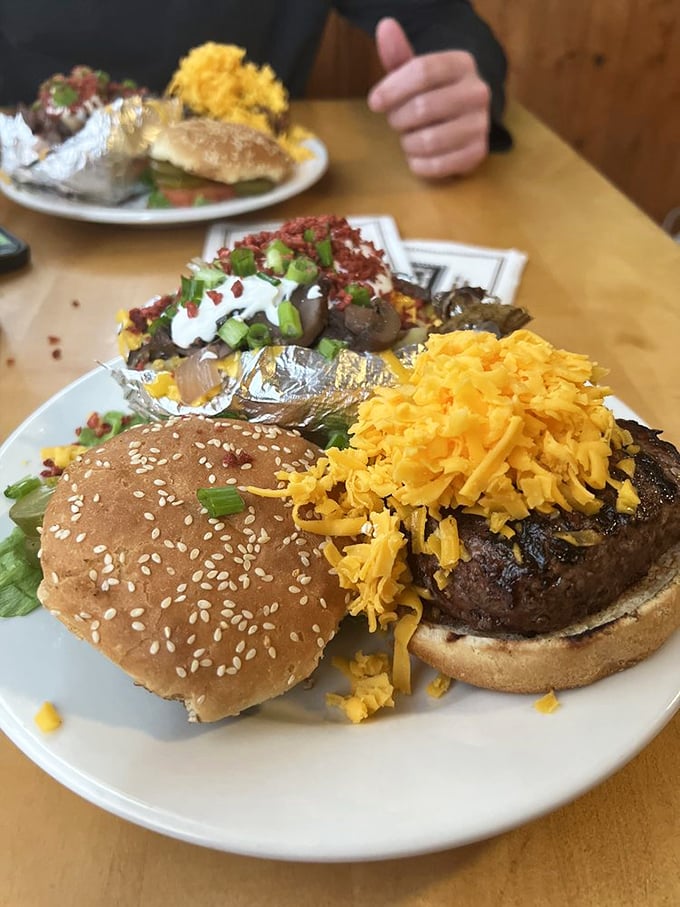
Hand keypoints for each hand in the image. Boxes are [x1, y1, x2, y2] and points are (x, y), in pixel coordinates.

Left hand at [367, 17, 490, 177]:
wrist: (463, 118)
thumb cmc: (432, 93)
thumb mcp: (415, 71)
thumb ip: (399, 54)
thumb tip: (385, 26)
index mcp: (461, 63)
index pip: (422, 71)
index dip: (392, 88)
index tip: (374, 102)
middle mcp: (477, 91)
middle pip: (423, 108)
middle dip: (398, 119)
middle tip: (396, 121)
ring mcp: (481, 124)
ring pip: (429, 140)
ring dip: (408, 143)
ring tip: (409, 138)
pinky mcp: (478, 152)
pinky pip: (438, 165)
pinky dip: (419, 164)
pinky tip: (417, 157)